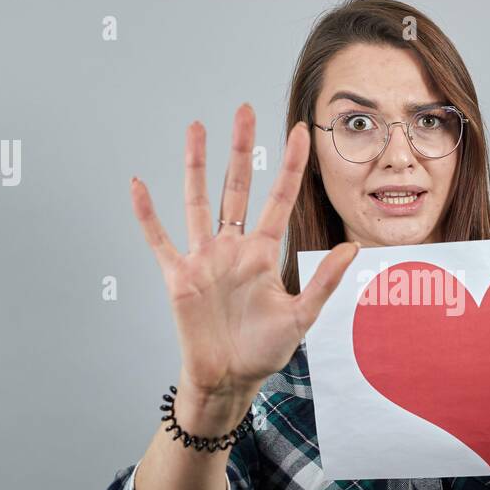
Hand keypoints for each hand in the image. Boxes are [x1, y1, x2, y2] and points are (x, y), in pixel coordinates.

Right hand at [129, 103, 359, 403]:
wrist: (228, 379)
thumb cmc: (264, 352)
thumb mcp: (301, 317)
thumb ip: (324, 282)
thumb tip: (351, 248)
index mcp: (262, 253)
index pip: (279, 198)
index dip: (291, 165)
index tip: (301, 131)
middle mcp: (232, 248)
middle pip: (236, 187)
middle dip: (240, 149)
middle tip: (244, 110)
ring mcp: (203, 259)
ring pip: (197, 201)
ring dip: (195, 165)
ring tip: (196, 128)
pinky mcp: (177, 276)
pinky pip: (158, 239)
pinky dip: (146, 214)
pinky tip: (138, 185)